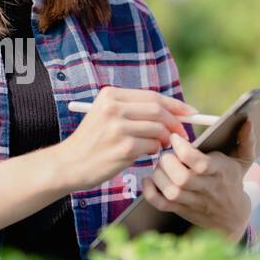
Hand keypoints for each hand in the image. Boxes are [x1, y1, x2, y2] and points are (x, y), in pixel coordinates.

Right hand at [52, 86, 194, 192]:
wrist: (69, 164)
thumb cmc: (91, 142)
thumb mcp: (105, 115)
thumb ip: (133, 110)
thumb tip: (171, 111)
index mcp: (110, 95)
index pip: (152, 96)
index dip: (175, 105)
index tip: (190, 112)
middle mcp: (114, 108)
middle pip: (159, 110)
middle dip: (175, 122)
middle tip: (182, 133)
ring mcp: (118, 128)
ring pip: (158, 129)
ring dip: (164, 139)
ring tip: (158, 145)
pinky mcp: (124, 147)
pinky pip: (152, 146)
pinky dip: (154, 151)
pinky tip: (145, 154)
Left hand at [142, 119, 254, 241]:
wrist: (232, 217)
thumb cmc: (233, 181)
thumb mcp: (244, 160)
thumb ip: (246, 140)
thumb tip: (247, 122)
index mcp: (220, 171)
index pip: (200, 163)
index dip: (183, 149)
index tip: (175, 138)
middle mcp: (207, 188)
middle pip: (183, 178)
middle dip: (168, 162)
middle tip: (165, 153)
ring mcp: (193, 201)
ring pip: (171, 191)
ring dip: (159, 175)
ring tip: (160, 166)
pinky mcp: (181, 210)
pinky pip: (161, 204)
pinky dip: (150, 192)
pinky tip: (148, 180)